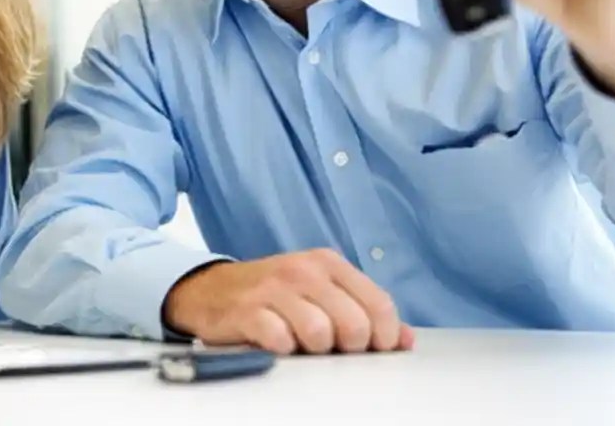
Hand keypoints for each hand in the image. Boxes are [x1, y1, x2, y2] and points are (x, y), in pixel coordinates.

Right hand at [163, 249, 414, 354]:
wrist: (208, 290)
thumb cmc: (271, 295)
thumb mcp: (321, 293)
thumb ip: (363, 310)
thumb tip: (407, 340)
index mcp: (328, 263)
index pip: (379, 304)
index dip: (384, 337)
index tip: (372, 350)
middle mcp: (303, 271)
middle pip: (354, 323)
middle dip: (349, 348)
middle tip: (332, 349)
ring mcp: (273, 289)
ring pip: (320, 333)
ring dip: (314, 350)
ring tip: (302, 345)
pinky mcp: (247, 310)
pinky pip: (280, 339)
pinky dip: (283, 349)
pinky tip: (277, 344)